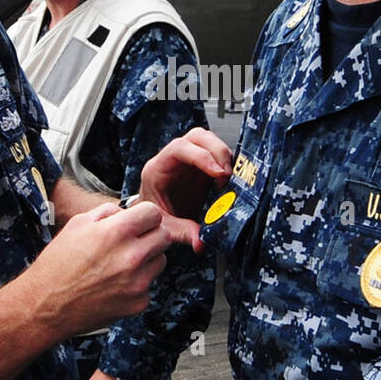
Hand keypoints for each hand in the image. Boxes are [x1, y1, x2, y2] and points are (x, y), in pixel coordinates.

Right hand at [25, 201, 169, 338]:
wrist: (45, 306)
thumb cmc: (57, 264)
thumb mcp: (77, 225)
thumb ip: (108, 212)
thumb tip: (127, 212)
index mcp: (117, 232)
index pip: (154, 213)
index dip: (145, 215)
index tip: (138, 221)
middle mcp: (132, 257)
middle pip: (164, 236)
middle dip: (150, 235)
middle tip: (132, 242)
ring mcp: (138, 282)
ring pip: (160, 261)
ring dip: (147, 259)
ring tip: (119, 264)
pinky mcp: (138, 303)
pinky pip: (149, 285)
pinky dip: (136, 284)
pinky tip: (114, 285)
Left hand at [141, 127, 232, 251]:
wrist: (150, 218)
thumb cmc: (152, 218)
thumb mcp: (165, 227)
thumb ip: (182, 233)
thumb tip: (200, 242)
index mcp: (158, 168)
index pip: (179, 148)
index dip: (201, 156)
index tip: (218, 173)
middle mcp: (173, 159)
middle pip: (196, 137)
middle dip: (216, 150)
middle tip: (228, 174)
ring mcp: (188, 160)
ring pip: (208, 140)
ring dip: (223, 155)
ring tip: (230, 178)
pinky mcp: (201, 166)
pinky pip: (216, 154)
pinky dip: (227, 162)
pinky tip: (230, 180)